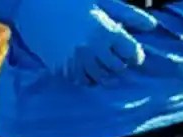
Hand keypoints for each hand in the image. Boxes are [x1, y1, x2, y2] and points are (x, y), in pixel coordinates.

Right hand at [12, 0, 158, 84]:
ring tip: (100, 61)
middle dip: (120, 62)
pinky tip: (85, 65)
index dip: (135, 54)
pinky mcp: (61, 69)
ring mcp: (75, 61)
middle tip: (115, 55)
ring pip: (101, 78)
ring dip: (104, 71)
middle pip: (118, 68)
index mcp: (104, 30)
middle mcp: (91, 48)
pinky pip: (82, 81)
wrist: (30, 4)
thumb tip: (152, 26)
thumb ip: (128, 14)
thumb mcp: (101, 1)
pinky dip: (87, 76)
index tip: (133, 53)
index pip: (132, 53)